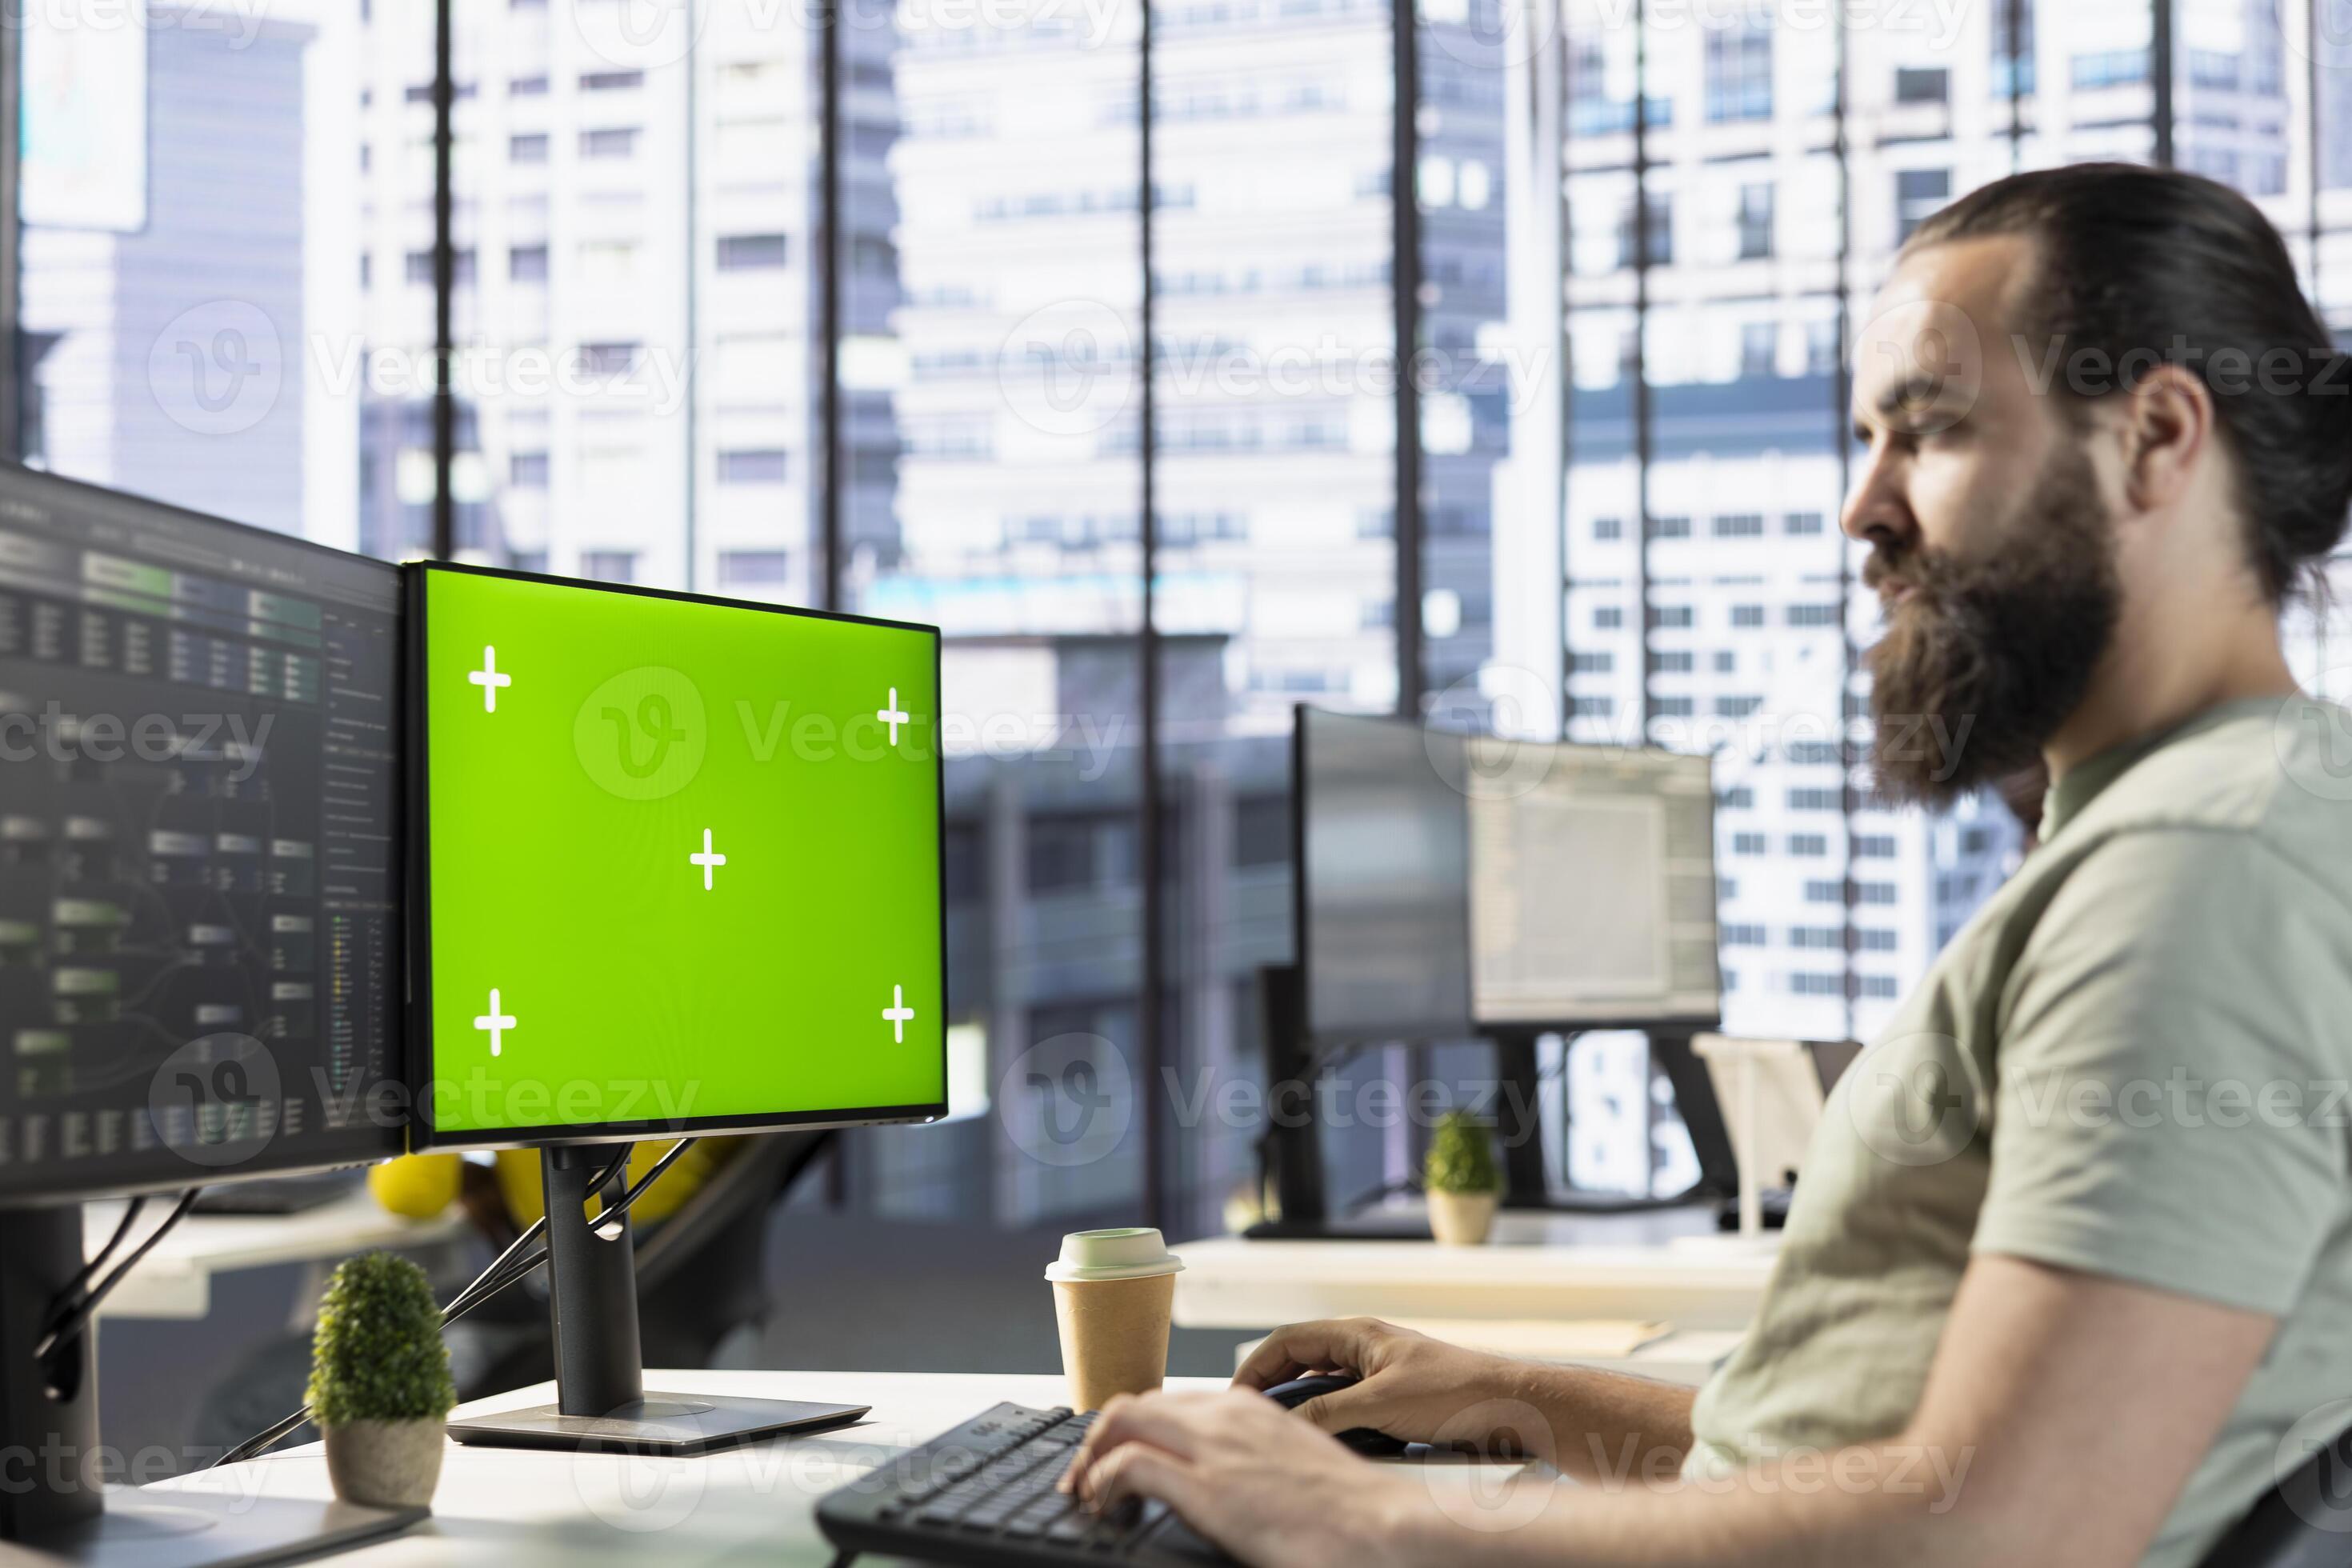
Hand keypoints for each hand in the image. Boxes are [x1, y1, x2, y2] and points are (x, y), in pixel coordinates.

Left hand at [1061, 1389, 1428, 1567]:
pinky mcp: (1206, 1488)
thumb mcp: (1293, 1466)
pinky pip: (1126, 1467)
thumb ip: (1254, 1461)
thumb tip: (1232, 1483)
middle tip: (1085, 1478)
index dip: (1132, 1429)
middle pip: (1134, 1404)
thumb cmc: (1348, 1511)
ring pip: (1121, 1422)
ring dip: (1091, 1458)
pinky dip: (1102, 1483)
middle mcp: (1225, 1416)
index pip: (1168, 1401)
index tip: (1115, 1458)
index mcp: (1249, 1409)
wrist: (1382, 1527)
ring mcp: (1213, 1448)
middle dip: (1098, 1440)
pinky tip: (1105, 1505)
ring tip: (1087, 1493)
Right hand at [1235, 1317, 1518, 1445]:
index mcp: (1357, 1333)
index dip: (1255, 1367)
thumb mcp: (1380, 1403)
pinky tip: (1323, 1439)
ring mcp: (1378, 1370)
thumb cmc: (1454, 1393)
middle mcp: (1364, 1346)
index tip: (1235, 1396)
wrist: (1508, 1406)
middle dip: (1271, 1386)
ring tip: (1280, 1430)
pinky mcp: (1392, 1395)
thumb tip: (1287, 1426)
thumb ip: (1328, 1411)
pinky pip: (1345, 1401)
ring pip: (1321, 1383)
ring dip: (1299, 1403)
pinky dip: (1326, 1416)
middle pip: (1300, 1360)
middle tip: (1250, 1416)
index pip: (1287, 1340)